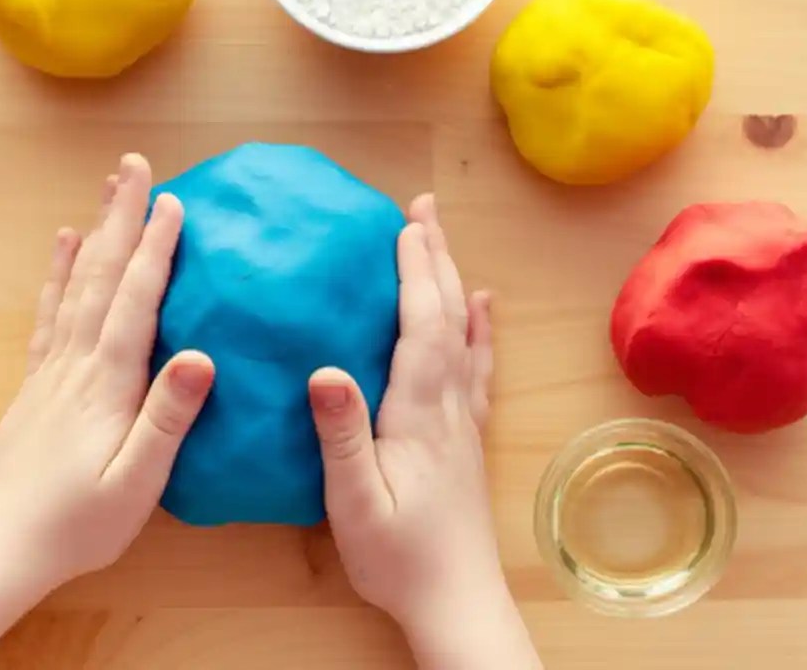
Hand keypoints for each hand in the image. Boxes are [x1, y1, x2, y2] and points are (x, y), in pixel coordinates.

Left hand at [0, 154, 214, 591]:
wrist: (1, 547)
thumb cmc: (80, 524)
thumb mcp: (138, 482)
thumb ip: (167, 419)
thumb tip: (200, 356)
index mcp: (107, 385)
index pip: (135, 303)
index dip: (156, 250)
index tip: (173, 201)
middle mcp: (75, 364)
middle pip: (100, 278)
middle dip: (121, 219)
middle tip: (134, 166)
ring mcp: (51, 370)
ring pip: (74, 286)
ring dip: (95, 233)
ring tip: (108, 189)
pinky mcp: (37, 383)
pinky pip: (49, 314)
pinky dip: (58, 274)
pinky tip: (63, 247)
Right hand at [309, 196, 538, 666]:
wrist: (455, 599)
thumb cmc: (398, 557)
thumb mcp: (354, 501)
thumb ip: (342, 436)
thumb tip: (325, 369)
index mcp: (418, 414)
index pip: (420, 326)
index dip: (414, 272)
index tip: (403, 224)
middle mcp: (448, 406)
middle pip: (447, 316)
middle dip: (434, 257)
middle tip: (421, 207)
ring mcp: (462, 420)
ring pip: (464, 334)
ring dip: (452, 279)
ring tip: (440, 238)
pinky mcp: (466, 437)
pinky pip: (476, 366)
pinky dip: (479, 328)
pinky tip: (481, 308)